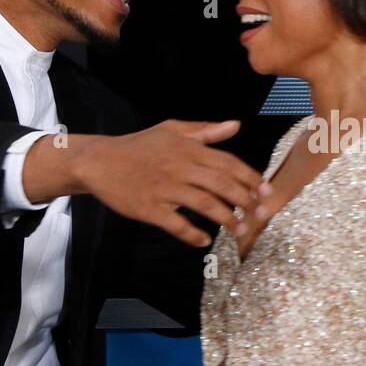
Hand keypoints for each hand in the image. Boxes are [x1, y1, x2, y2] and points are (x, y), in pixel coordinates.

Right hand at [77, 119, 269, 246]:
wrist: (99, 160)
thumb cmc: (139, 145)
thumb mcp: (172, 130)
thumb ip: (205, 130)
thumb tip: (235, 125)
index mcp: (188, 148)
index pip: (228, 163)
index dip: (250, 178)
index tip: (266, 191)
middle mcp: (179, 167)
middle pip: (221, 184)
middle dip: (245, 200)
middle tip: (260, 214)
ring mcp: (164, 188)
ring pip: (204, 204)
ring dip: (226, 219)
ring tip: (240, 230)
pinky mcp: (149, 207)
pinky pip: (176, 224)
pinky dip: (192, 234)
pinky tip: (204, 240)